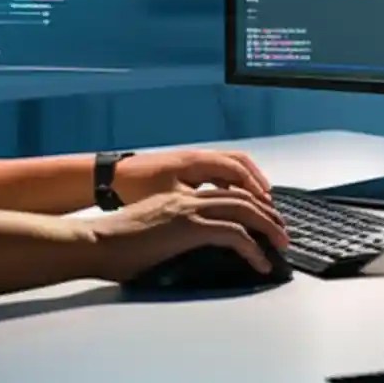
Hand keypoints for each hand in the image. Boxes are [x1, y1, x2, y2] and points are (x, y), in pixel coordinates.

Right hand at [89, 188, 289, 282]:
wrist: (94, 242)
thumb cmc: (114, 244)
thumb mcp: (150, 232)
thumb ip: (172, 233)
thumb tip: (187, 248)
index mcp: (179, 199)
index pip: (226, 194)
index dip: (250, 205)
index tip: (264, 220)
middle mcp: (188, 199)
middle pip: (242, 198)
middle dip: (267, 215)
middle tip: (281, 233)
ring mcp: (189, 211)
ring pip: (244, 211)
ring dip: (268, 228)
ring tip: (280, 246)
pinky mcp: (189, 228)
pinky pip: (233, 234)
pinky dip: (252, 248)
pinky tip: (260, 263)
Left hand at [115, 149, 273, 204]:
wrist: (111, 176)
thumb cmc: (136, 188)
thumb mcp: (168, 200)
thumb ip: (197, 209)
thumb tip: (223, 225)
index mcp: (197, 163)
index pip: (237, 171)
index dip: (255, 192)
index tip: (268, 211)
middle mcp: (199, 158)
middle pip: (240, 165)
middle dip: (259, 187)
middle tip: (272, 210)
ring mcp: (194, 161)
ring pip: (231, 167)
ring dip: (247, 184)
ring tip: (261, 204)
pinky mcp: (188, 169)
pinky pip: (219, 171)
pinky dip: (233, 183)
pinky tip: (235, 200)